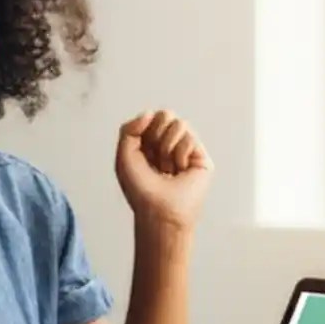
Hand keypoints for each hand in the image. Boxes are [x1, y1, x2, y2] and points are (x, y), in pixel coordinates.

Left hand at [114, 110, 213, 231]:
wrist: (158, 210)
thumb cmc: (140, 189)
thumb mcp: (123, 156)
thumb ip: (128, 129)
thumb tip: (150, 113)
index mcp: (150, 143)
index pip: (150, 117)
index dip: (144, 129)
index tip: (141, 149)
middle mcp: (169, 145)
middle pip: (166, 114)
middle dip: (156, 135)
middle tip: (155, 159)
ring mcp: (186, 150)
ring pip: (179, 123)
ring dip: (167, 147)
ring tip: (167, 168)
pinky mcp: (201, 158)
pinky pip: (190, 138)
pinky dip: (179, 155)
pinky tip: (179, 170)